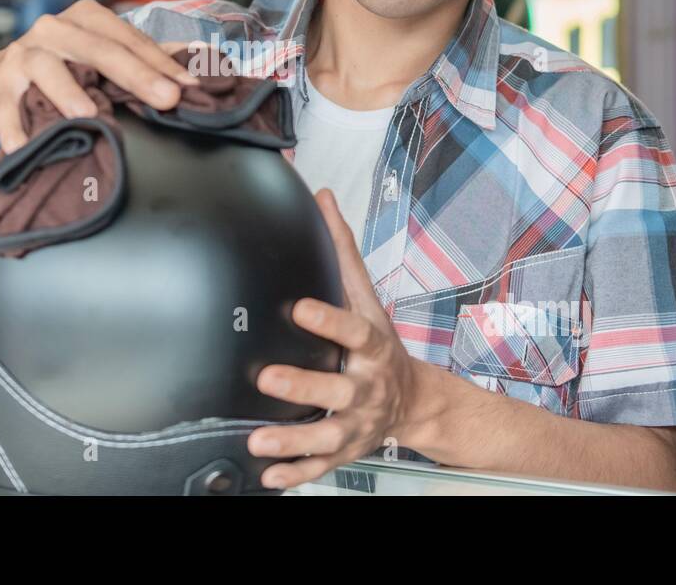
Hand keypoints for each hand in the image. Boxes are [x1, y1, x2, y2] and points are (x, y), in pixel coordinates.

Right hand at [0, 0, 197, 152]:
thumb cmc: (64, 69)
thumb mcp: (100, 57)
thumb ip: (142, 59)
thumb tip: (197, 62)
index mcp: (86, 18)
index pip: (129, 38)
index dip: (161, 62)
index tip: (188, 87)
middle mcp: (53, 29)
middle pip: (98, 49)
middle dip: (135, 75)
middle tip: (165, 98)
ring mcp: (21, 56)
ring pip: (46, 68)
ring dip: (67, 91)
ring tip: (86, 114)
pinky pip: (5, 107)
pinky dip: (13, 126)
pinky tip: (23, 145)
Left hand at [247, 189, 421, 489]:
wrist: (416, 401)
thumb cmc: (381, 345)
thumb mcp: (366, 297)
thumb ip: (342, 251)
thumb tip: (323, 199)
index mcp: (371, 347)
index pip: (353, 331)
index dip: (329, 320)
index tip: (300, 308)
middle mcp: (366, 387)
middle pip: (338, 389)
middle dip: (303, 385)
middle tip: (266, 378)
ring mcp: (357, 422)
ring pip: (327, 435)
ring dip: (293, 440)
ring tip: (259, 441)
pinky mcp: (347, 449)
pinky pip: (323, 465)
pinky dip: (298, 473)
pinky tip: (270, 476)